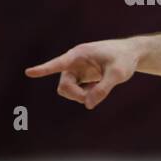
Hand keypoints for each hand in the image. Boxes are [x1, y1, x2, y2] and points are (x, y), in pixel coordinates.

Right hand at [25, 39, 141, 109]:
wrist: (131, 54)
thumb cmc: (124, 59)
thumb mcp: (118, 74)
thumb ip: (103, 89)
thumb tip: (87, 105)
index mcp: (79, 55)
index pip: (58, 63)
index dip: (44, 69)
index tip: (29, 72)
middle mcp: (73, 62)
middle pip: (64, 86)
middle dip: (76, 96)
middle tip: (92, 98)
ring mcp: (75, 70)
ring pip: (67, 90)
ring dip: (80, 96)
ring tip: (99, 90)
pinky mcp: (80, 77)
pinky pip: (76, 92)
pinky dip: (86, 95)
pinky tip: (98, 88)